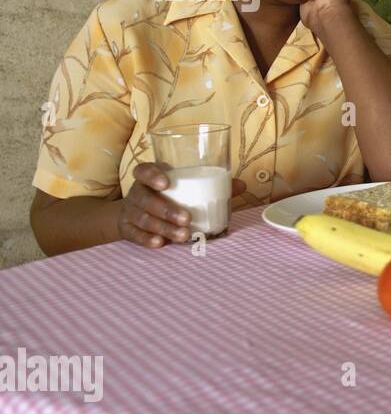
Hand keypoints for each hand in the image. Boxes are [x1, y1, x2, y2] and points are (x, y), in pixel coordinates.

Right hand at [117, 163, 245, 248]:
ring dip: (163, 227)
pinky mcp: (126, 228)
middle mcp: (137, 192)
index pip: (143, 170)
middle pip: (145, 198)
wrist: (134, 214)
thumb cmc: (169, 196)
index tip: (166, 183)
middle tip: (187, 219)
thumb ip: (212, 185)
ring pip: (142, 218)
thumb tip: (242, 185)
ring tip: (183, 235)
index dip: (152, 175)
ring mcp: (130, 211)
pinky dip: (146, 239)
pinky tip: (160, 243)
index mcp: (150, 177)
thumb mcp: (186, 187)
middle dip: (166, 210)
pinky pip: (133, 234)